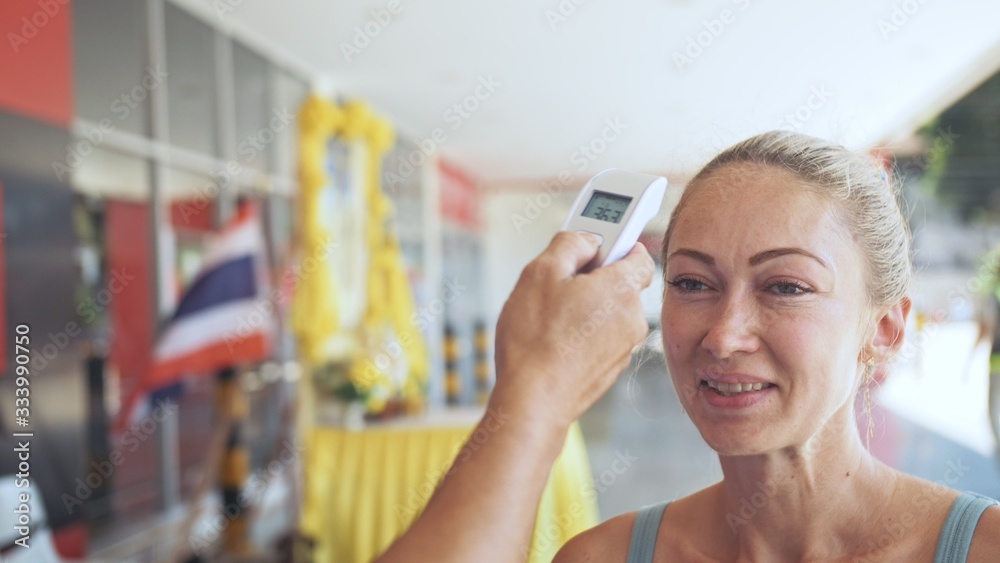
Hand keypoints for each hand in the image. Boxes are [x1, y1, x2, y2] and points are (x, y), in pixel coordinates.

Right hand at [491, 231, 654, 431]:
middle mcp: (632, 318)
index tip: (593, 244)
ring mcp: (624, 346)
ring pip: (610, 311)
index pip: (639, 253)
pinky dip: (585, 332)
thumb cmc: (534, 340)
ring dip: (587, 306)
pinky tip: (555, 339)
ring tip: (551, 315)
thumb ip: (569, 244)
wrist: (533, 400)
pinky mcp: (611, 368)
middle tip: (559, 281)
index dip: (616, 244)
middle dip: (594, 277)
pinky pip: (603, 337)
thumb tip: (585, 240)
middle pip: (621, 283)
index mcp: (621, 288)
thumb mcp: (540, 272)